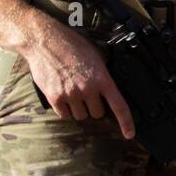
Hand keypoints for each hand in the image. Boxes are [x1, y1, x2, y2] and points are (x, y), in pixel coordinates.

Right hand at [25, 21, 134, 138]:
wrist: (45, 41)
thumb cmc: (72, 46)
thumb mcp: (96, 57)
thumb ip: (103, 76)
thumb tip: (108, 91)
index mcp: (102, 78)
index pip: (119, 105)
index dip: (126, 122)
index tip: (129, 134)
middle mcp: (88, 89)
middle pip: (97, 113)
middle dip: (95, 106)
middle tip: (88, 94)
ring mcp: (70, 94)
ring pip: (81, 116)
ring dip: (79, 109)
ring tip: (73, 91)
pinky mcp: (54, 97)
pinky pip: (64, 115)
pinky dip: (65, 109)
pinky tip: (63, 95)